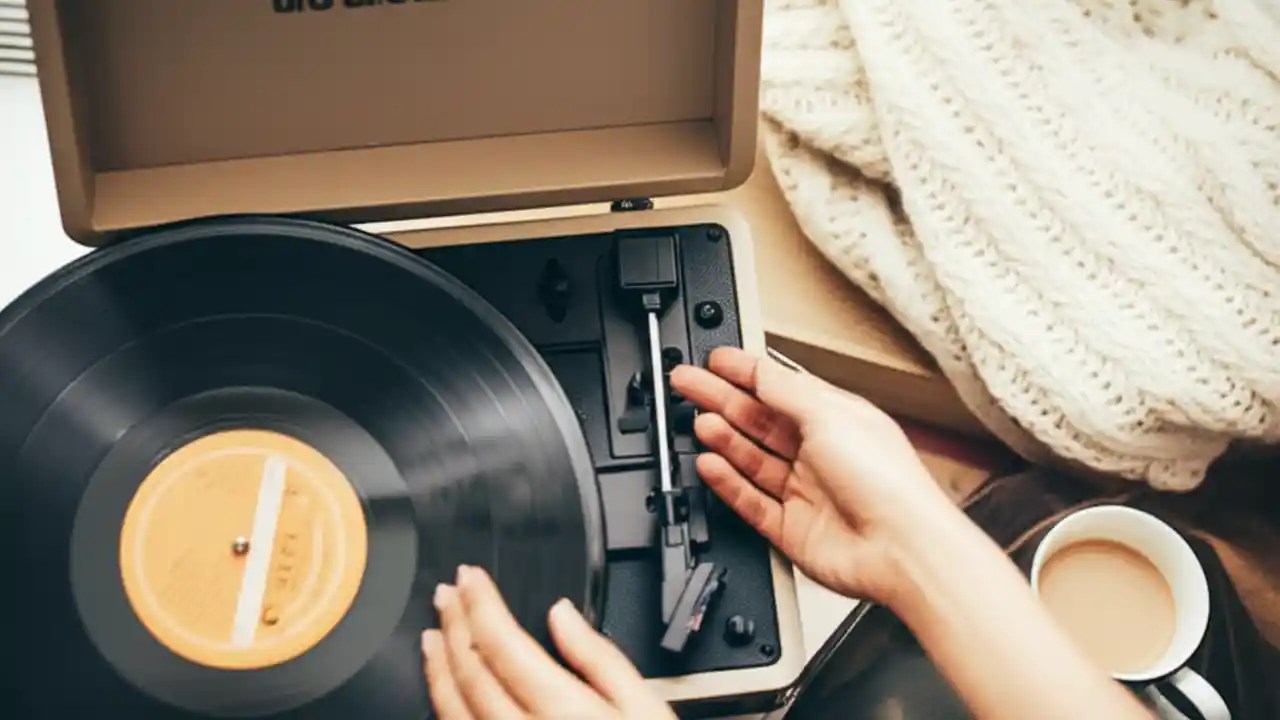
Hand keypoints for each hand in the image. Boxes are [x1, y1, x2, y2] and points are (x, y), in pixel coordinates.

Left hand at [421, 565, 674, 719]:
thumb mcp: (644, 706)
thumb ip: (599, 657)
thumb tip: (562, 614)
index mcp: (563, 708)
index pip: (501, 641)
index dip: (479, 602)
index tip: (468, 578)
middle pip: (470, 669)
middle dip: (454, 623)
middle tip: (445, 594)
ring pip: (451, 709)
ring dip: (438, 667)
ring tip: (432, 636)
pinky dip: (444, 709)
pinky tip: (444, 693)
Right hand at [669, 347, 954, 604]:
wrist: (902, 550)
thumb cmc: (888, 483)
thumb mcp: (832, 415)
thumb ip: (787, 391)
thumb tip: (756, 366)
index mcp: (836, 419)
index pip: (780, 388)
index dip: (745, 372)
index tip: (713, 361)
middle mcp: (820, 453)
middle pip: (758, 420)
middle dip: (721, 399)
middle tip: (686, 385)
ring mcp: (804, 491)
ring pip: (751, 460)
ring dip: (723, 439)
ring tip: (697, 422)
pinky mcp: (791, 528)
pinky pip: (749, 501)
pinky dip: (727, 483)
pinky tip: (710, 465)